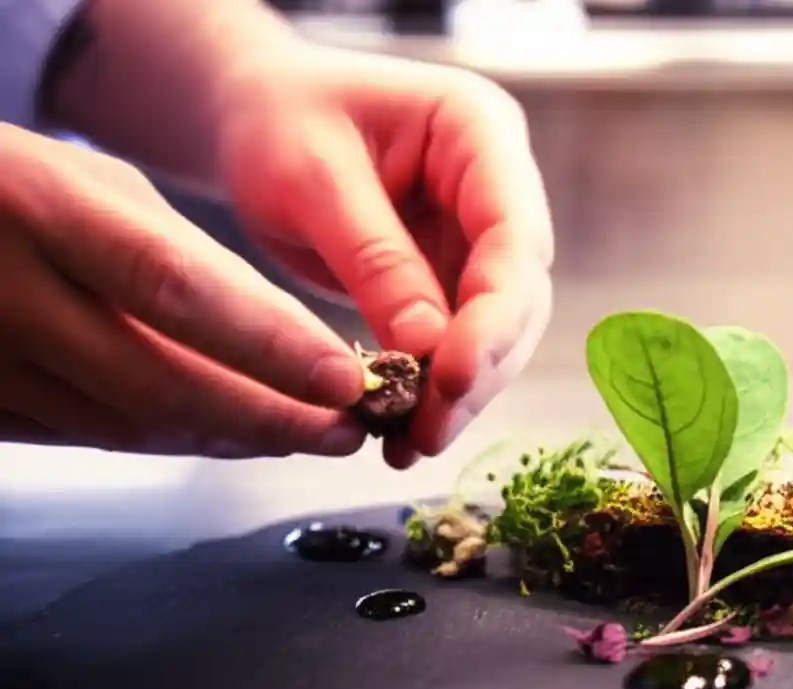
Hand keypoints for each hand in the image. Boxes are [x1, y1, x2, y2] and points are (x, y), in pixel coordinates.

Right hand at [0, 123, 365, 456]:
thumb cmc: (17, 188)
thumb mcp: (97, 187)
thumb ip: (183, 260)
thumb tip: (289, 344)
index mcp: (46, 211)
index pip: (177, 291)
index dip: (270, 347)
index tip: (345, 381)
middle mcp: (7, 292)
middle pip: (162, 384)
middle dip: (272, 419)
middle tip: (346, 429)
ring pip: (131, 427)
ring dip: (231, 440)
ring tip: (305, 435)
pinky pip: (91, 440)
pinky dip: (171, 443)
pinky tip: (227, 438)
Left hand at [216, 45, 553, 467]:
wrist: (249, 115)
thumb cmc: (274, 119)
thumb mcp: (311, 178)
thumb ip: (374, 257)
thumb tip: (427, 345)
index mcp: (479, 131)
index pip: (514, 235)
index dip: (494, 315)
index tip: (451, 378)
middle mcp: (497, 185)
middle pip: (517, 292)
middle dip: (479, 368)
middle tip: (428, 431)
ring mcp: (478, 233)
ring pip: (496, 329)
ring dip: (462, 392)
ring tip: (410, 444)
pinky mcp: (451, 274)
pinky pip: (456, 340)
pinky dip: (433, 388)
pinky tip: (403, 430)